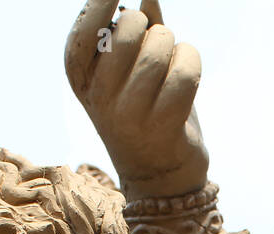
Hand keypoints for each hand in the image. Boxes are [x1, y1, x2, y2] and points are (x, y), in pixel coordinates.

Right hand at [65, 0, 207, 199]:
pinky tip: (188, 68)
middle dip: (151, 28)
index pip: (82, 35)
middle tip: (156, 42)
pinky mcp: (163, 127)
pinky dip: (191, 61)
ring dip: (175, 46)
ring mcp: (130, 116)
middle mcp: (100, 100)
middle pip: (129, 31)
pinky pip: (184, 71)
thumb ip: (138, 32)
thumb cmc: (146, 112)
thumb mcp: (130, 73)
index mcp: (82, 83)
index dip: (98, 6)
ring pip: (160, 47)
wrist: (160, 176)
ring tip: (172, 63)